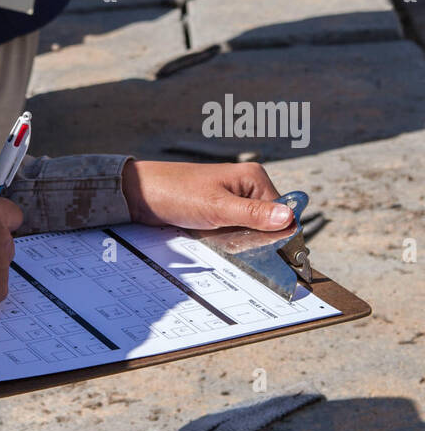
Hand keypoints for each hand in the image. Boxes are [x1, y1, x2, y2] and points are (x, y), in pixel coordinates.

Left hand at [121, 159, 293, 230]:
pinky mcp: (220, 211)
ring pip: (251, 233)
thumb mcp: (217, 207)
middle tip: (229, 238)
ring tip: (216, 235)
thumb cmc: (177, 193)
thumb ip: (253, 215)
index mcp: (254, 178)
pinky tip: (212, 237)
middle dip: (253, 240)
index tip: (266, 252)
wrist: (141, 194)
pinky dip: (227, 241)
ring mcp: (234, 200)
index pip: (283, 214)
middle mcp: (247, 187)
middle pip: (267, 226)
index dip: (276, 236)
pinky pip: (234, 233)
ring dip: (238, 243)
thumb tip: (289, 219)